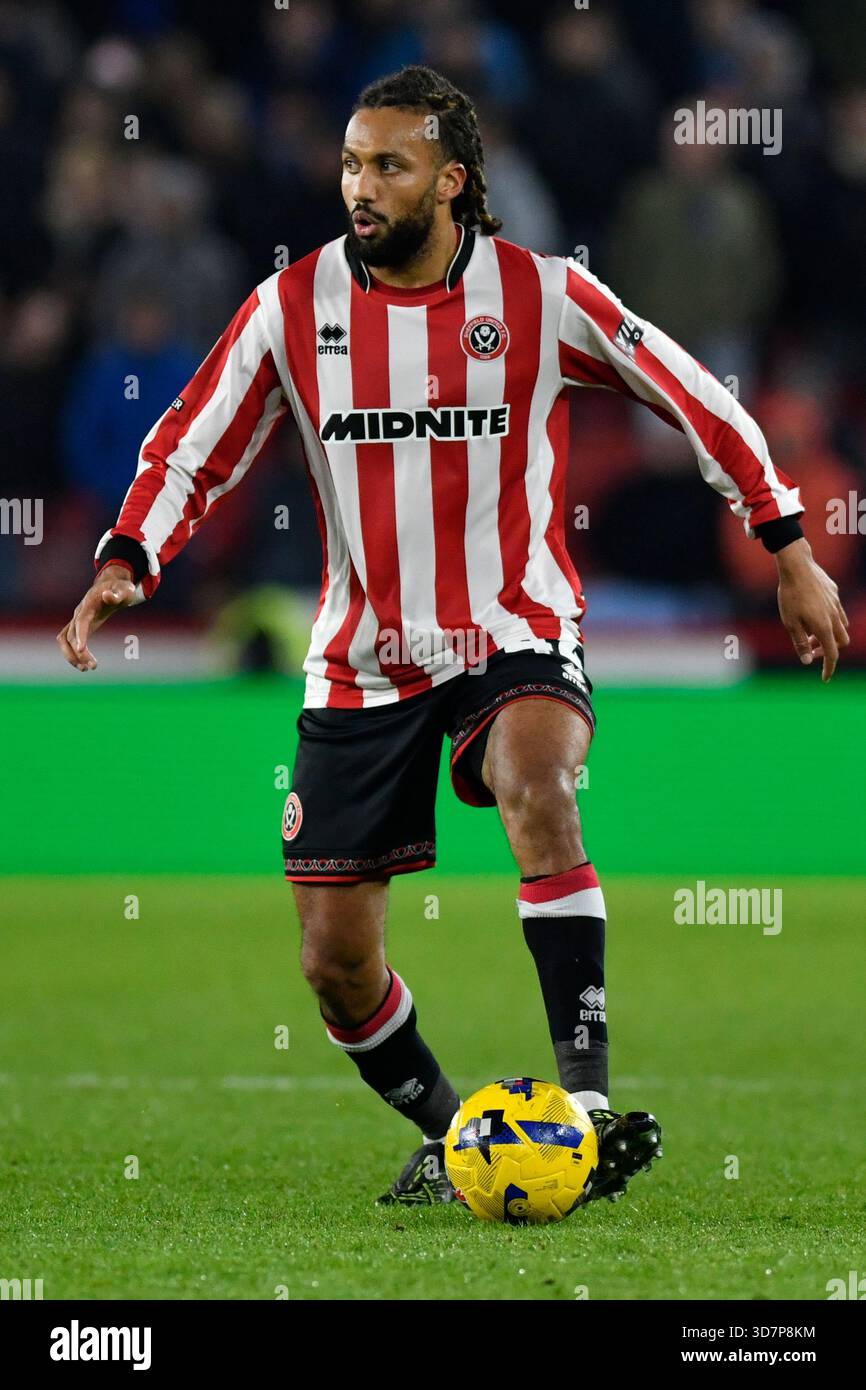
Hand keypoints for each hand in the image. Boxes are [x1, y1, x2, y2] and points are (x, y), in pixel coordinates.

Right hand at [56, 564, 137, 670]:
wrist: (110, 585)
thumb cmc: (120, 588)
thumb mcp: (124, 589)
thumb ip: (117, 594)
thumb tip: (108, 596)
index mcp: (89, 604)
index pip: (81, 621)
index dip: (80, 635)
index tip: (81, 650)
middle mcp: (79, 613)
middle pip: (70, 635)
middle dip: (78, 652)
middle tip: (93, 666)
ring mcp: (77, 620)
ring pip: (64, 640)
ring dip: (71, 655)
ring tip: (85, 669)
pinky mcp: (79, 627)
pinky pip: (69, 641)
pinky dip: (73, 653)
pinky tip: (85, 664)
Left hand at [775, 538, 848, 681]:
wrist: (797, 567)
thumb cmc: (790, 596)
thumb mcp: (790, 623)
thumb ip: (800, 643)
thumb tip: (807, 661)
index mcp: (824, 627)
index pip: (832, 654)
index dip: (829, 669)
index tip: (824, 679)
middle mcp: (834, 617)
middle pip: (841, 641)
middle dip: (829, 650)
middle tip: (811, 649)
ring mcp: (836, 604)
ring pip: (842, 626)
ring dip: (829, 634)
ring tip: (809, 632)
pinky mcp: (834, 593)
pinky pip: (837, 611)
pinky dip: (829, 619)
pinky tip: (813, 613)